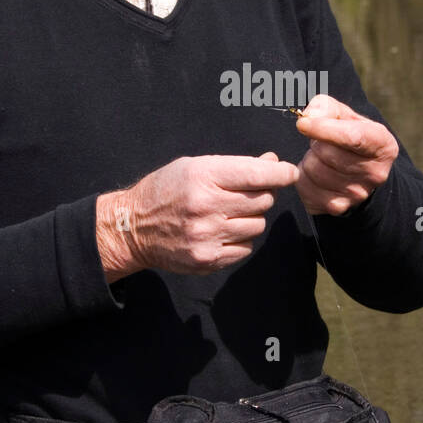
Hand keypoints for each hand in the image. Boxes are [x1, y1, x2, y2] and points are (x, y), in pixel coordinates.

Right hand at [97, 152, 298, 279]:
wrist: (133, 228)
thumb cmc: (166, 190)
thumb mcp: (195, 167)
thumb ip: (235, 166)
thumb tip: (274, 163)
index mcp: (202, 176)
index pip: (256, 174)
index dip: (281, 173)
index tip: (290, 172)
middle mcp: (206, 206)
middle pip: (262, 200)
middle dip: (262, 194)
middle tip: (246, 193)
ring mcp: (207, 236)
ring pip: (257, 225)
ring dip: (250, 218)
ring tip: (228, 214)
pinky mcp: (208, 259)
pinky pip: (245, 247)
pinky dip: (240, 239)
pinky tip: (221, 231)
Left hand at [293, 94, 398, 215]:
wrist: (359, 172)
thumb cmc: (351, 136)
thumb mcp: (346, 115)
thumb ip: (327, 107)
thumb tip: (309, 117)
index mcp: (383, 146)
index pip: (352, 137)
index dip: (323, 128)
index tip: (303, 123)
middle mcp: (375, 174)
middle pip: (328, 154)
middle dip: (317, 143)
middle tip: (323, 143)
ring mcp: (357, 194)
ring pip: (314, 170)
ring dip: (309, 159)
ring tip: (321, 157)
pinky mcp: (337, 207)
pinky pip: (305, 187)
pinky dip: (302, 177)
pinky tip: (315, 173)